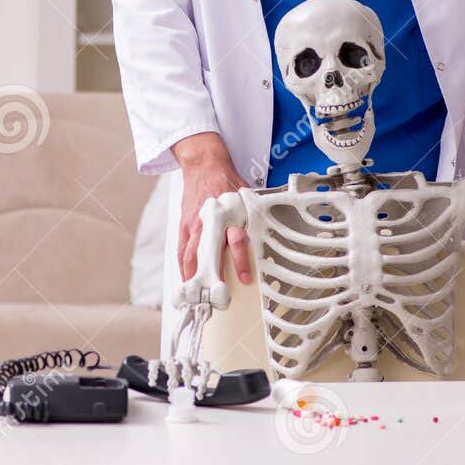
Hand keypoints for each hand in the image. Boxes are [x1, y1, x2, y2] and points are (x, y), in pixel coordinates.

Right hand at [173, 132, 252, 284]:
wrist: (204, 165)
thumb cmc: (229, 183)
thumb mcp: (248, 196)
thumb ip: (257, 216)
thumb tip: (282, 233)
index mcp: (231, 214)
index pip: (236, 240)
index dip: (240, 261)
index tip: (245, 279)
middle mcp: (211, 221)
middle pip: (210, 254)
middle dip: (213, 278)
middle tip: (217, 298)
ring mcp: (195, 225)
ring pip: (192, 256)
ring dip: (195, 279)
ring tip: (198, 299)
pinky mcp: (184, 226)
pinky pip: (182, 251)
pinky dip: (184, 268)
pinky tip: (186, 282)